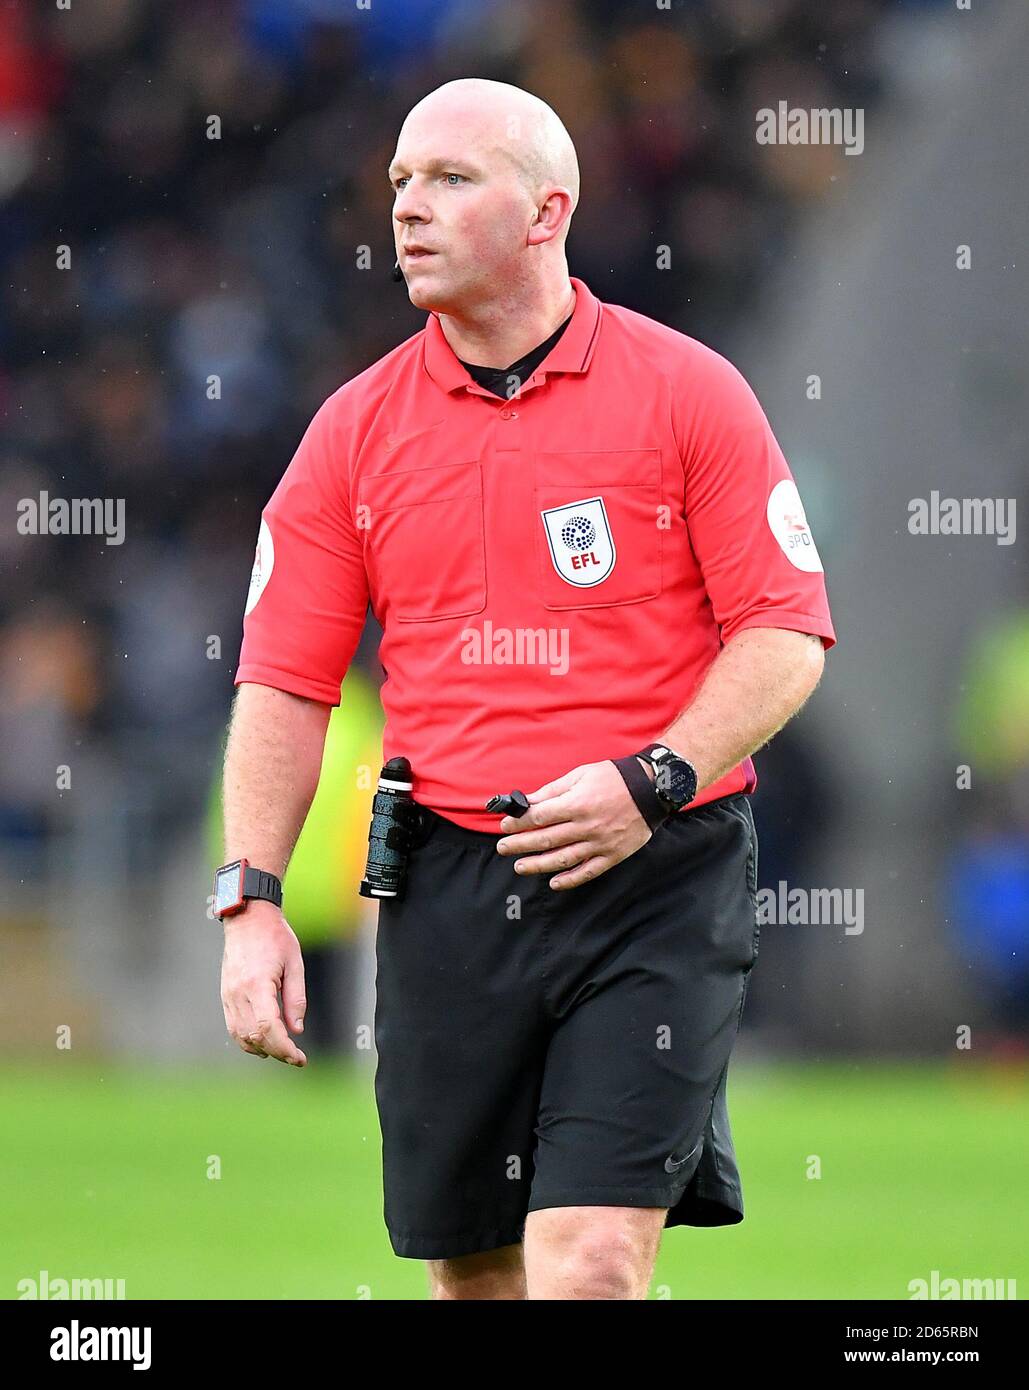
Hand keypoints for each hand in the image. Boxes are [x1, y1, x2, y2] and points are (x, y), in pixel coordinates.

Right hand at [220, 900, 307, 1065]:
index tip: (299, 1057)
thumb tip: (296, 1030)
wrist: (248, 919)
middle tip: (296, 1058)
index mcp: (257, 984)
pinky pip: (233, 1027)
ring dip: (262, 1049)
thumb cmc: (275, 937)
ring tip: (282, 1051)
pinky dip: (247, 1041)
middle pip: (254, 1036)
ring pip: (241, 1036)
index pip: (267, 1027)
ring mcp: (228, 995)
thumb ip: (296, 998)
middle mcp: (238, 993)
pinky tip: (263, 1044)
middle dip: (277, 1052)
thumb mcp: (295, 963)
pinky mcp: (226, 996)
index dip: (283, 1047)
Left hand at [495, 759, 654, 890]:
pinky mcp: (612, 855)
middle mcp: (587, 826)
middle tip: (503, 848)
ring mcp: (600, 843)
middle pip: (545, 839)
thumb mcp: (580, 776)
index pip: (539, 817)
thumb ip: (552, 791)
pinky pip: (588, 871)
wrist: (652, 789)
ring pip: (562, 859)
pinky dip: (569, 879)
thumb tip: (527, 802)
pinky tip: (554, 883)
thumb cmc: (614, 778)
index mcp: (577, 803)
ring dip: (537, 865)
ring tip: (520, 866)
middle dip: (519, 845)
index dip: (518, 823)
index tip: (505, 825)